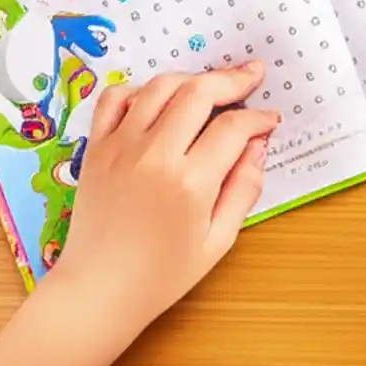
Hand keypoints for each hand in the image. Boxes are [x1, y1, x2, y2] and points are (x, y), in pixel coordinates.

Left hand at [0, 62, 281, 365]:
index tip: (269, 120)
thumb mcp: (219, 239)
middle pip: (199, 91)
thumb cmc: (162, 273)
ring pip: (161, 86)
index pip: (234, 127)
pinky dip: (140, 89)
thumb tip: (257, 146)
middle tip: (252, 76)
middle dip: (232, 79)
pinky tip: (159, 100)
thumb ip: (244, 187)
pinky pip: (115, 98)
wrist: (98, 288)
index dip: (258, 118)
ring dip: (192, 79)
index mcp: (191, 183)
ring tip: (211, 86)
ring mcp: (120, 147)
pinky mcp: (96, 148)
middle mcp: (154, 156)